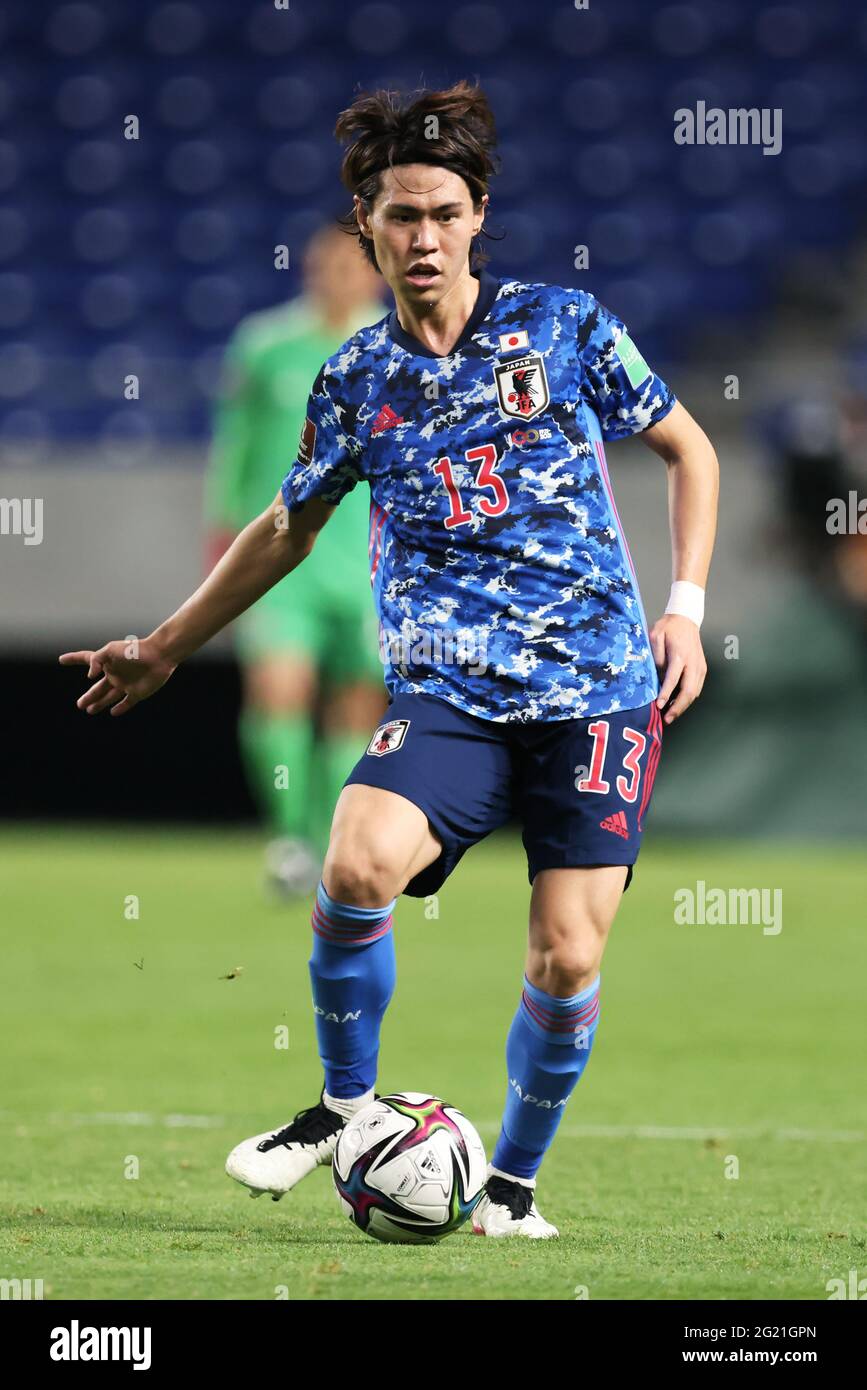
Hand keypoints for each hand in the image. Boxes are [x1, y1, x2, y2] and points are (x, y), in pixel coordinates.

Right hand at [59, 636, 176, 716]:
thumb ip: (96, 660)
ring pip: (109, 697)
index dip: (73, 659)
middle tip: (79, 704)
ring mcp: (126, 684)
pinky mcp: (137, 693)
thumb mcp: (111, 650)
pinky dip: (120, 708)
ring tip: (89, 710)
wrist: (159, 656)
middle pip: (98, 688)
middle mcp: (115, 674)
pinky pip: (126, 703)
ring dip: (99, 704)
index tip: (61, 660)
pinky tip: (113, 712)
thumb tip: (89, 677)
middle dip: (89, 696)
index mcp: (107, 662)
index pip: (86, 660)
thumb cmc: (134, 650)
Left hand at [649, 614, 706, 724]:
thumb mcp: (655, 636)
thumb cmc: (668, 627)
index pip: (673, 679)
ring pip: (695, 692)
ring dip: (683, 706)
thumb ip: (656, 656)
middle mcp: (693, 663)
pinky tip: (677, 703)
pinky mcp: (702, 668)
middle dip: (678, 707)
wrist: (685, 619)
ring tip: (670, 715)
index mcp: (680, 655)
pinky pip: (696, 688)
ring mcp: (700, 667)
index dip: (666, 694)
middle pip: (688, 691)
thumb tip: (657, 676)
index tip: (658, 706)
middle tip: (666, 718)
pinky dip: (688, 698)